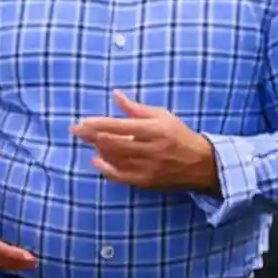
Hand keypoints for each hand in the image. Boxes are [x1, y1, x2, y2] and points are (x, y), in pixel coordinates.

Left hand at [71, 90, 220, 194]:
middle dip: (92, 136)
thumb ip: (136, 108)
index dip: (97, 124)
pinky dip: (106, 169)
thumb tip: (116, 95)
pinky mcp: (146, 182)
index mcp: (155, 130)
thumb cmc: (179, 136)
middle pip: (113, 143)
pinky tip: (97, 161)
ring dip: (98, 149)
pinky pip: (120, 176)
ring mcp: (148, 168)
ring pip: (115, 159)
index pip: (120, 126)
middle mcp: (151, 149)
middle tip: (77, 131)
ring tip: (89, 141)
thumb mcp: (162, 116)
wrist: (200, 164)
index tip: (82, 122)